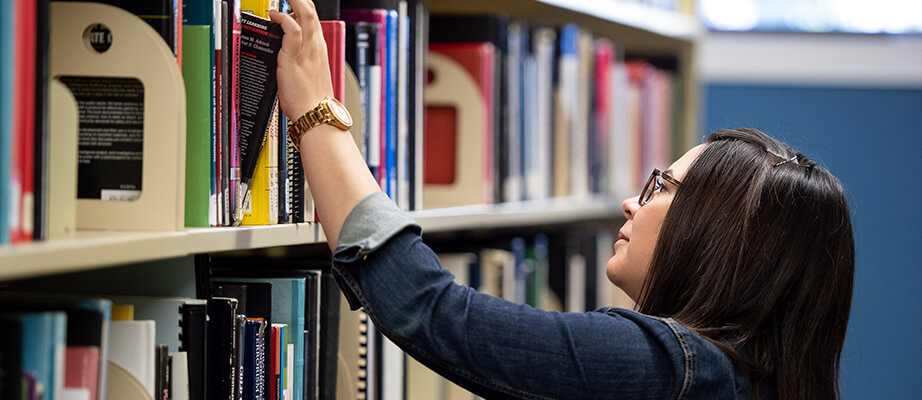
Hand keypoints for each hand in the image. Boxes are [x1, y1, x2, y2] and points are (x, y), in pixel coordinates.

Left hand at [269, 0, 333, 119]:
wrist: (316, 113)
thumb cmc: (311, 99)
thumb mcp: (308, 74)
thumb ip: (298, 59)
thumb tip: (285, 53)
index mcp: (319, 49)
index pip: (313, 19)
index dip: (302, 6)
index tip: (290, 2)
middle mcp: (315, 45)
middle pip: (311, 10)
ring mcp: (307, 49)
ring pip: (305, 13)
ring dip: (294, 1)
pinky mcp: (294, 56)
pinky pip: (291, 29)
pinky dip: (283, 18)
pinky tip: (274, 16)